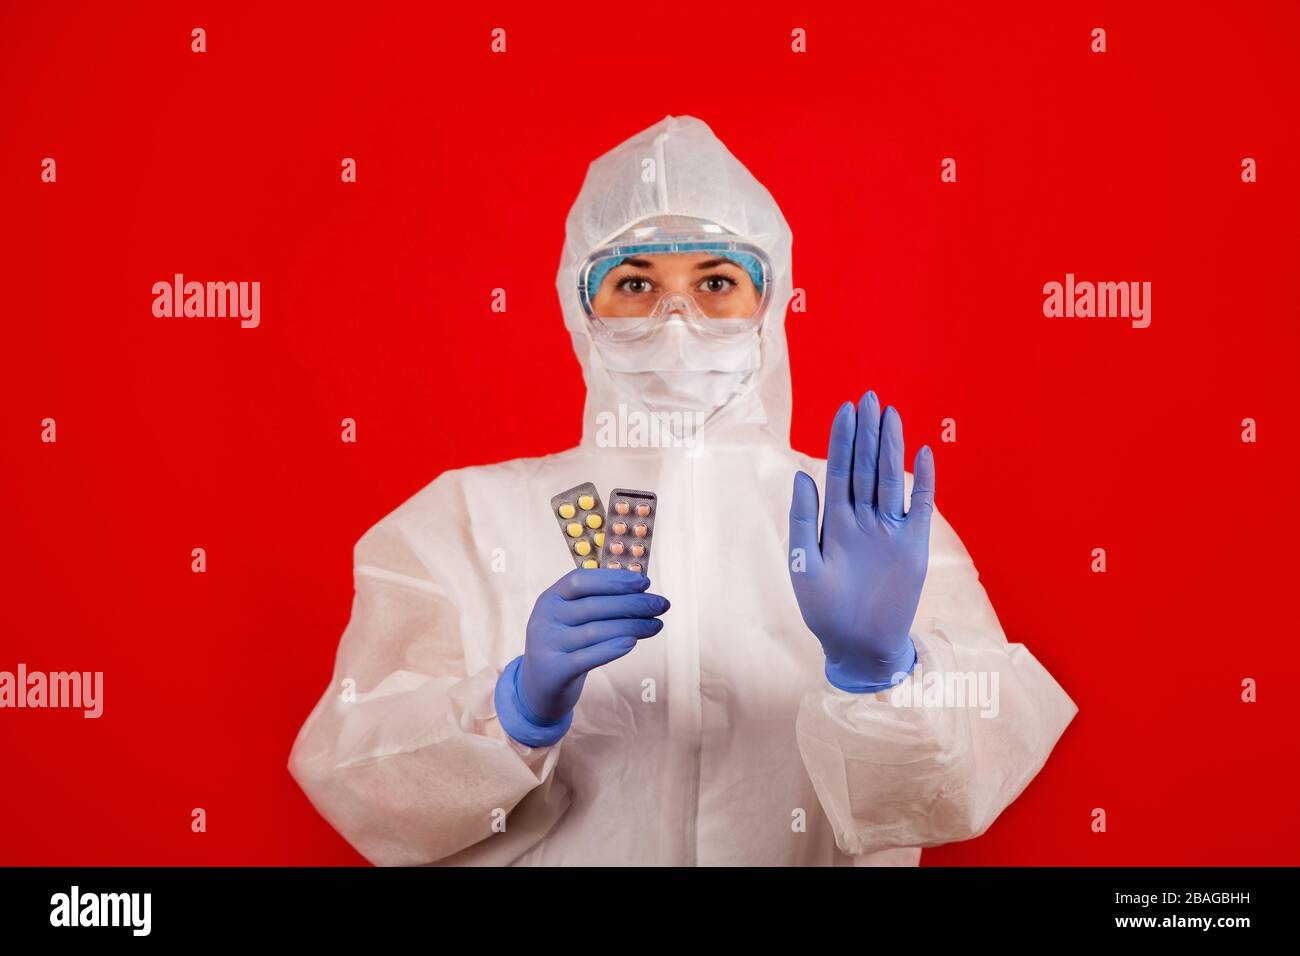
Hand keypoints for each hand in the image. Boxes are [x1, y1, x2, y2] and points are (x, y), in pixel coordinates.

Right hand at [495, 568, 669, 745]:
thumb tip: (641, 589)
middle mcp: (544, 618)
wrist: (538, 688)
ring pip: (596, 631)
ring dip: (632, 626)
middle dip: (633, 603)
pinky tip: (633, 642)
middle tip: (662, 605)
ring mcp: (547, 645)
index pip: (580, 581)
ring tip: (657, 625)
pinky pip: (587, 658)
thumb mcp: (572, 619)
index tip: (645, 582)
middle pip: (594, 606)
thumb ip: (598, 602)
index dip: (613, 579)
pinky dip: (612, 649)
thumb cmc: (567, 645)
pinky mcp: (554, 671)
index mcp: (549, 598)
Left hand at [787, 391, 934, 691]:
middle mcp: (863, 519)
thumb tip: (801, 474)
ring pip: (890, 479)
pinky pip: (919, 506)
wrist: (857, 646)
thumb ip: (804, 519)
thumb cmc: (824, 610)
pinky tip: (922, 454)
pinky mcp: (912, 546)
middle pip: (866, 467)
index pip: (839, 470)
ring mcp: (889, 530)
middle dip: (866, 432)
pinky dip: (922, 481)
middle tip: (869, 396)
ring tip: (889, 414)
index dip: (842, 440)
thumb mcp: (805, 563)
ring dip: (890, 447)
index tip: (844, 409)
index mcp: (835, 521)